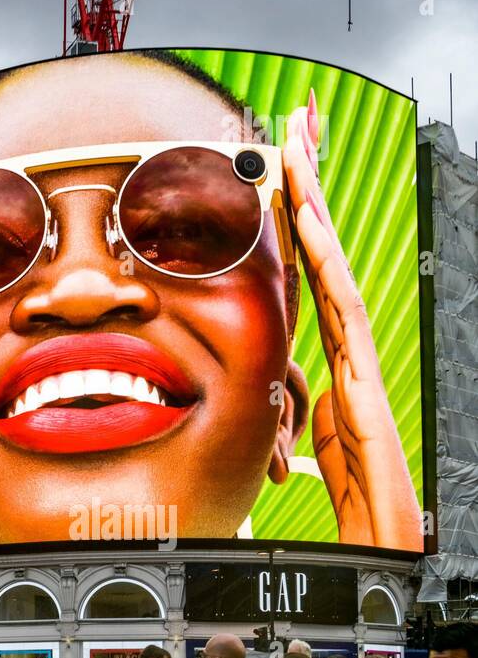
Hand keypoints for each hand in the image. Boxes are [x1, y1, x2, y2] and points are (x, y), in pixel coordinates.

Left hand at [281, 92, 421, 550]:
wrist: (385, 536)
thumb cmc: (350, 486)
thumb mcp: (298, 426)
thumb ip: (290, 393)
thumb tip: (275, 377)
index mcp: (327, 342)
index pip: (302, 265)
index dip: (290, 213)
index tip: (272, 163)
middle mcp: (346, 336)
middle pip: (322, 247)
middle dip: (309, 183)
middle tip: (294, 121)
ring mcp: (359, 350)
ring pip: (332, 262)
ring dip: (312, 203)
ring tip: (294, 146)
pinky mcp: (363, 372)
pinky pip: (340, 304)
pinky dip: (322, 258)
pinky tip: (303, 218)